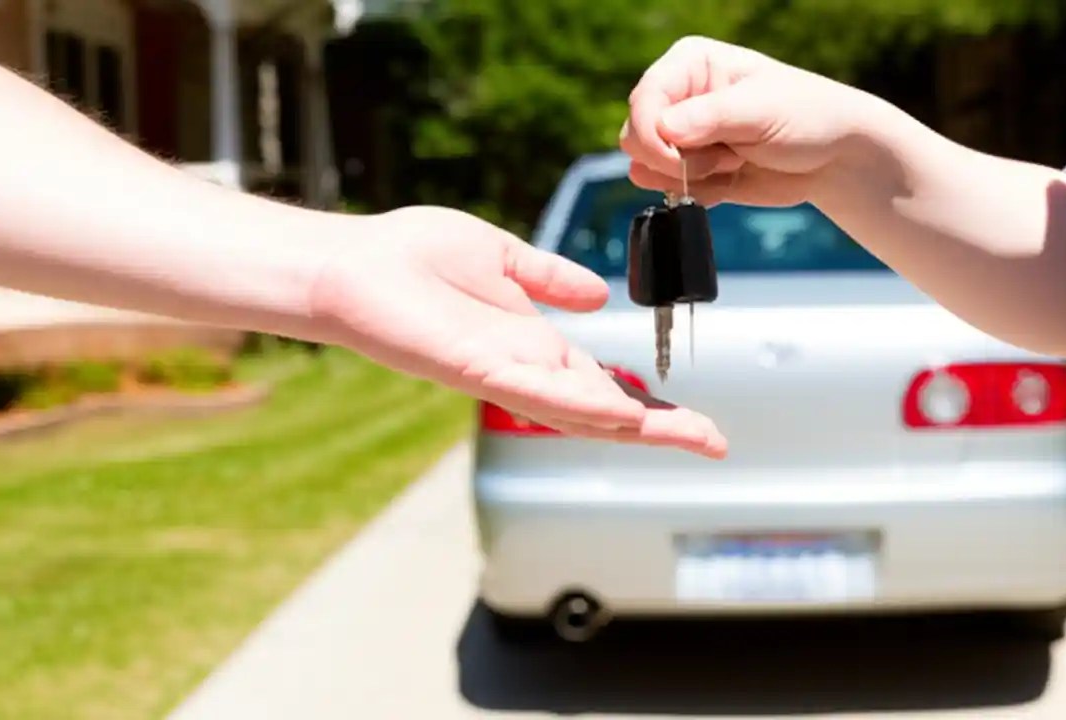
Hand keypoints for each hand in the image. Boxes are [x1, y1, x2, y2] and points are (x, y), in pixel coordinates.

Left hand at [309, 207, 727, 458]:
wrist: (351, 263)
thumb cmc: (411, 255)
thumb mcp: (503, 256)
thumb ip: (550, 278)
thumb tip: (598, 296)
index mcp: (532, 344)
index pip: (602, 382)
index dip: (648, 402)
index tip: (693, 417)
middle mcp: (523, 369)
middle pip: (603, 408)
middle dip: (659, 426)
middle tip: (713, 441)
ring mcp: (502, 375)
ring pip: (578, 411)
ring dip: (634, 425)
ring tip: (688, 435)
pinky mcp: (475, 370)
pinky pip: (534, 394)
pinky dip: (580, 406)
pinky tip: (620, 413)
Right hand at [621, 36, 861, 206]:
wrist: (834, 156)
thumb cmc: (807, 115)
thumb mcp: (761, 109)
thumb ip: (710, 117)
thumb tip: (662, 128)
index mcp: (691, 63)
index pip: (644, 99)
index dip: (652, 134)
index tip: (679, 157)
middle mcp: (680, 96)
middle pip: (635, 134)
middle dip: (675, 159)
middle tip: (724, 158)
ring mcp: (683, 135)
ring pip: (647, 167)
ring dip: (688, 177)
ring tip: (732, 163)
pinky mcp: (691, 169)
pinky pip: (668, 190)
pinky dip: (696, 194)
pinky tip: (730, 179)